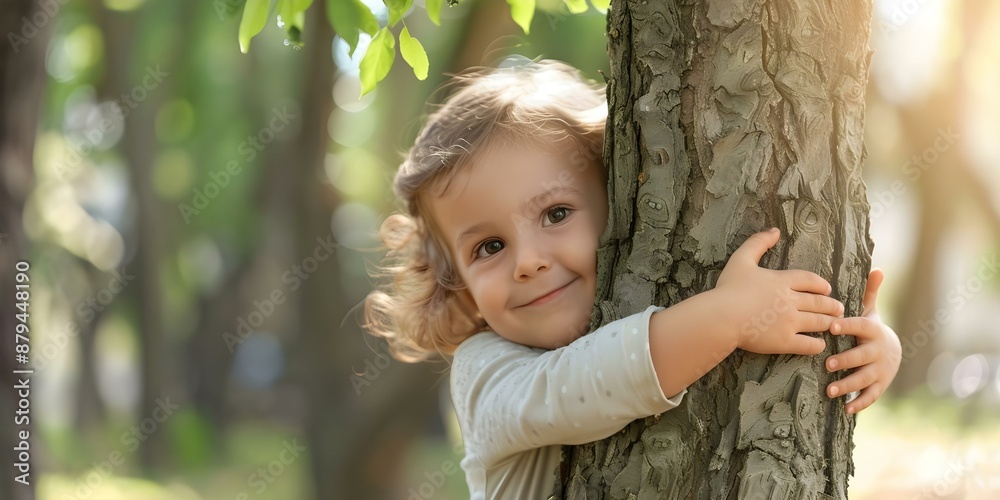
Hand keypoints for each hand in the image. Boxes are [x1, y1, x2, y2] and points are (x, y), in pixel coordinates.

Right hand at [715, 228, 844, 355]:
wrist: (721, 317)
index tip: (827, 289)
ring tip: (835, 325)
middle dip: (832, 305)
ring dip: (829, 323)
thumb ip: (758, 243)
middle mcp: (791, 301)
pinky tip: (820, 344)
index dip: (822, 285)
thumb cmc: (728, 289)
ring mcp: (790, 322)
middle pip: (820, 302)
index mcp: (782, 281)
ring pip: (819, 322)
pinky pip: (809, 344)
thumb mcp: (741, 260)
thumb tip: (775, 230)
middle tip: (839, 308)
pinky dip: (818, 344)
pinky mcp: (784, 341)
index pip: (811, 280)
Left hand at [824, 269, 900, 413]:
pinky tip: (845, 409)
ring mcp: (880, 370)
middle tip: (828, 364)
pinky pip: (870, 396)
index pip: (861, 327)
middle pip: (862, 356)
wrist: (892, 352)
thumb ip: (869, 293)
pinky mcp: (880, 386)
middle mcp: (878, 351)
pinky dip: (859, 403)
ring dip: (848, 386)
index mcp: (872, 331)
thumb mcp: (870, 311)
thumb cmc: (870, 329)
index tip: (831, 326)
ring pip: (864, 379)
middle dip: (846, 361)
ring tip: (829, 391)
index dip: (848, 326)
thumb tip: (878, 268)